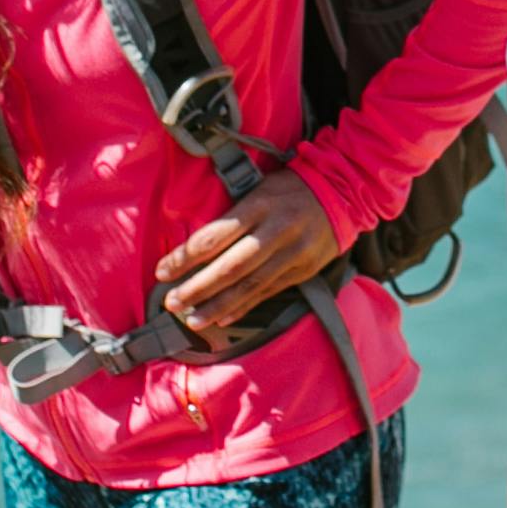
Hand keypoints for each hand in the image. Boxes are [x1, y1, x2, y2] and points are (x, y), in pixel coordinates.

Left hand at [161, 170, 349, 337]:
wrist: (344, 191)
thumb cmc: (289, 188)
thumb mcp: (259, 188)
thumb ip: (232, 215)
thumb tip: (195, 247)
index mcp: (260, 204)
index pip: (215, 236)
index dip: (185, 257)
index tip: (162, 271)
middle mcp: (276, 230)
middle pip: (230, 267)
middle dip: (197, 288)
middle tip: (171, 303)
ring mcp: (293, 253)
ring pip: (249, 286)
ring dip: (217, 306)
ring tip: (191, 319)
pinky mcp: (303, 270)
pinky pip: (268, 292)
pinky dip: (243, 307)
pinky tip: (221, 319)